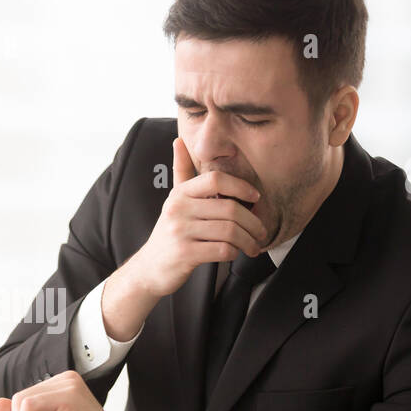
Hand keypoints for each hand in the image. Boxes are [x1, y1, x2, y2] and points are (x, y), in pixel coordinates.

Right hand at [122, 136, 269, 299]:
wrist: (149, 269)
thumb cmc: (169, 234)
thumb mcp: (174, 201)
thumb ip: (182, 173)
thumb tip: (179, 141)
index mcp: (180, 194)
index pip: (215, 179)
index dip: (241, 186)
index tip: (255, 198)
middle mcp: (178, 209)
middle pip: (229, 209)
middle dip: (253, 223)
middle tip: (261, 232)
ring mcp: (180, 232)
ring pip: (229, 232)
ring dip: (248, 241)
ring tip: (253, 246)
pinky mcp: (184, 254)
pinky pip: (222, 250)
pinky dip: (234, 253)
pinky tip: (234, 253)